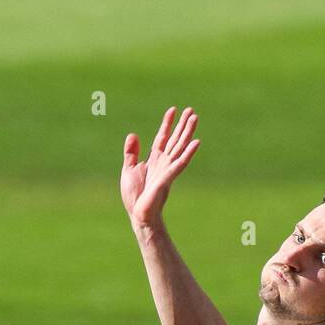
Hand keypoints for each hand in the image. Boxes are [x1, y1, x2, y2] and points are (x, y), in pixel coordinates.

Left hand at [120, 106, 199, 229]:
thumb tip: (133, 134)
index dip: (167, 124)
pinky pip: (180, 162)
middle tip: (191, 110)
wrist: (138, 214)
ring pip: (180, 147)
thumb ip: (131, 153)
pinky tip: (196, 142)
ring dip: (188, 132)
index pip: (162, 137)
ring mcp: (168, 169)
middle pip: (175, 139)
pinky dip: (188, 152)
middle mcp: (163, 162)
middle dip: (182, 125)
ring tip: (195, 118)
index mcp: (154, 160)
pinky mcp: (169, 177)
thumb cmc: (134, 196)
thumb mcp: (128, 169)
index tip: (173, 110)